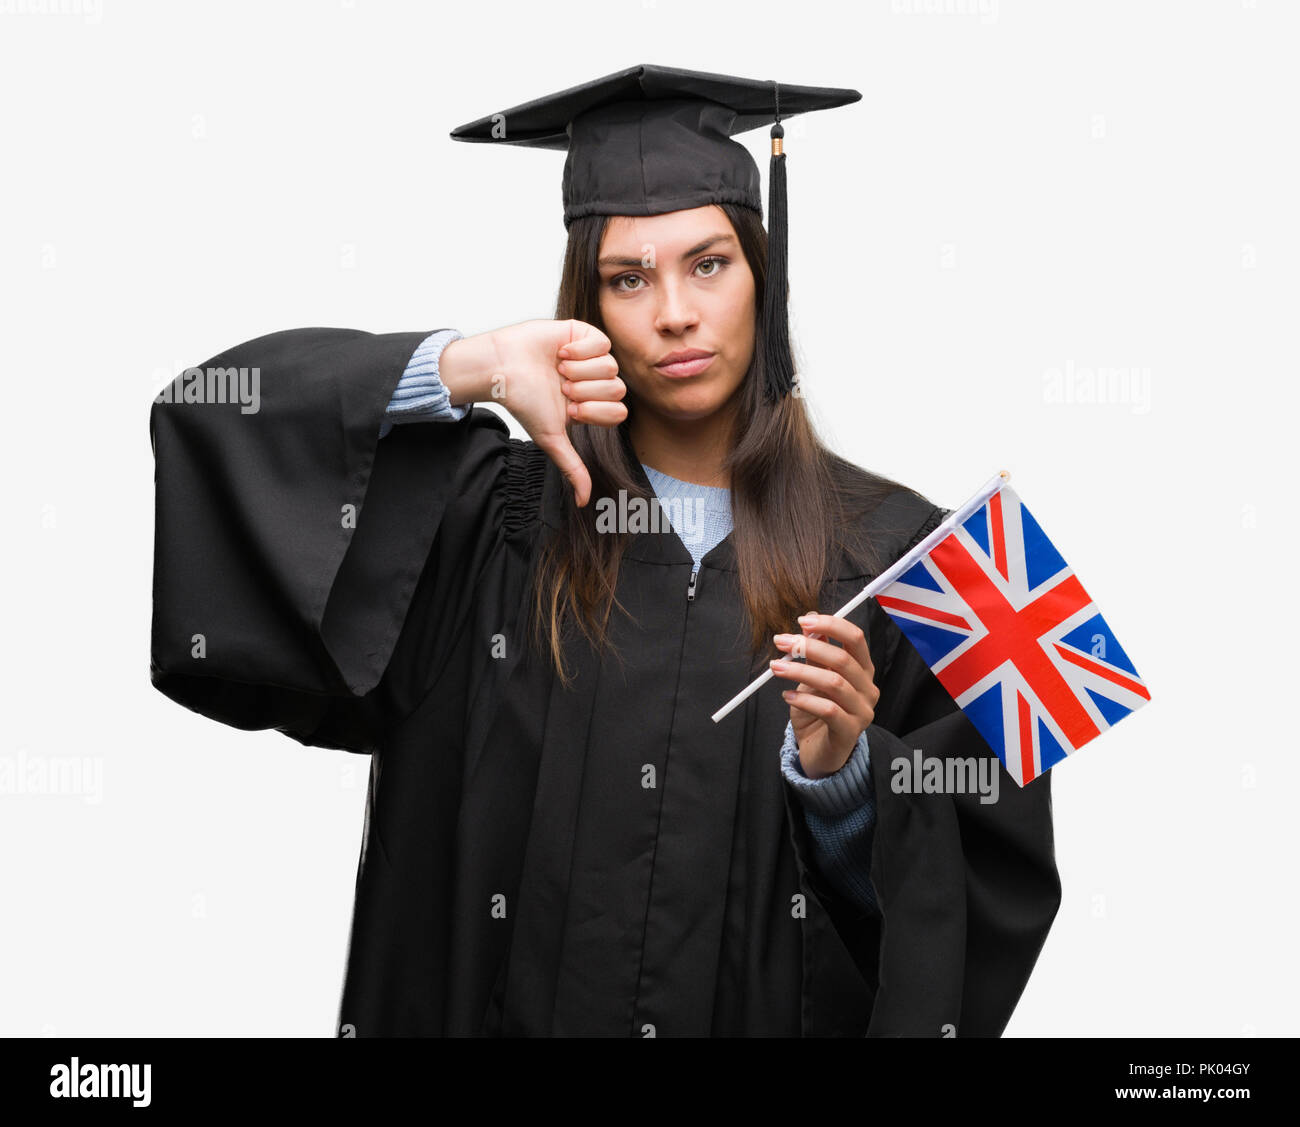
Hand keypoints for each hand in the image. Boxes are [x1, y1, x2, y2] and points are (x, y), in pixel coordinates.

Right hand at [487, 319, 627, 507]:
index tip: (570, 408)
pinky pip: (603, 342)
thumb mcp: (552, 438)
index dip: (594, 411)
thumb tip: (583, 501)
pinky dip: (579, 349)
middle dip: (585, 391)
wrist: (502, 367)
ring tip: (558, 369)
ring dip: (579, 370)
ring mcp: (591, 357)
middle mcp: (594, 382)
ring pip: (611, 366)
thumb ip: (572, 467)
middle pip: (617, 389)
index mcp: (591, 405)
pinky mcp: (584, 333)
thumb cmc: (523, 401)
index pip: (619, 412)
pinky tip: (560, 352)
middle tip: (561, 387)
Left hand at [768, 612, 879, 779]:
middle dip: (808, 647)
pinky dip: (804, 699)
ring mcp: (862, 711)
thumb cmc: (817, 711)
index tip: (802, 621)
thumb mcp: (813, 677)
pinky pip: (828, 710)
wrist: (819, 751)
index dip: (830, 626)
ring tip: (776, 667)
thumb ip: (815, 653)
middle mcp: (868, 688)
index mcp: (863, 669)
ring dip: (801, 671)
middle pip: (843, 659)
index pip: (855, 638)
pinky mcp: (850, 732)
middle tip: (781, 642)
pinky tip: (787, 695)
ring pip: (834, 683)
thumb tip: (808, 622)